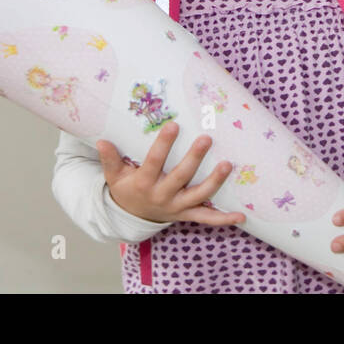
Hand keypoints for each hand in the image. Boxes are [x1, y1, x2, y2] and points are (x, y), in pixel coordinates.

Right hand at [96, 121, 246, 227]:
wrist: (131, 217)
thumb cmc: (126, 188)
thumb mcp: (114, 176)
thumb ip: (110, 159)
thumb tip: (101, 140)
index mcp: (144, 183)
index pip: (154, 161)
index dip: (164, 144)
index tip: (174, 124)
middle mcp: (162, 196)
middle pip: (181, 177)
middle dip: (194, 158)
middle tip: (206, 138)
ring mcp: (177, 207)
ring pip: (198, 196)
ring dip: (214, 182)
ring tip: (227, 164)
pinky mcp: (187, 214)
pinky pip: (207, 218)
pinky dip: (224, 219)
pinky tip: (242, 216)